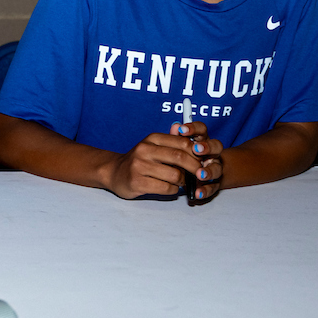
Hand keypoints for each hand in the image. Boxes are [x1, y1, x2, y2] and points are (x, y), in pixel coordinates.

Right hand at [103, 121, 222, 199]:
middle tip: (200, 174)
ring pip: (175, 175)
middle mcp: (145, 149)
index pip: (182, 142)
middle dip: (195, 168)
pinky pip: (166, 188)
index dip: (197, 152)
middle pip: (180, 158)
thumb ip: (170, 139)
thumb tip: (182, 127)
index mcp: (152, 138)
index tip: (203, 160)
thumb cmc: (139, 160)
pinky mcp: (137, 182)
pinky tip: (170, 187)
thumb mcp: (153, 145)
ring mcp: (139, 166)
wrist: (114, 172)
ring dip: (183, 181)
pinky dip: (174, 190)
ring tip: (181, 181)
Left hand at [174, 120, 224, 202]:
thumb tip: (175, 126)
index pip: (202, 130)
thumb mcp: (178, 148)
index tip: (182, 130)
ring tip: (200, 175)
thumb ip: (177, 138)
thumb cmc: (184, 158)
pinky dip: (205, 190)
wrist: (197, 176)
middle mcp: (211, 153)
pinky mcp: (213, 184)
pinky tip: (198, 192)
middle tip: (197, 149)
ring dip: (209, 171)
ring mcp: (214, 168)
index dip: (194, 128)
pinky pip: (212, 187)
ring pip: (217, 168)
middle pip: (216, 147)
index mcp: (202, 141)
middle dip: (207, 147)